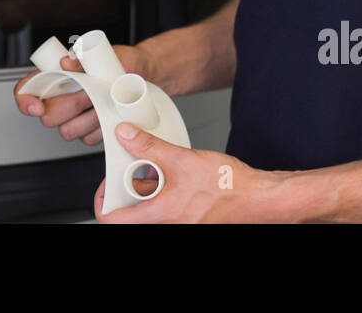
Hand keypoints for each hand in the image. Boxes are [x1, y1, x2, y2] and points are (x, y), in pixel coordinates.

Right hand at [14, 43, 150, 145]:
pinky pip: (88, 139)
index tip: (38, 107)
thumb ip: (82, 58)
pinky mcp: (89, 131)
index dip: (26, 100)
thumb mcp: (104, 53)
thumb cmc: (119, 61)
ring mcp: (74, 116)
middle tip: (89, 93)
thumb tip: (66, 62)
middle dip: (70, 107)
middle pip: (48, 116)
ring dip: (88, 118)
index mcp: (56, 75)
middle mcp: (61, 97)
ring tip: (104, 100)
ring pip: (68, 131)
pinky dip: (102, 128)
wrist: (143, 74)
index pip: (26, 89)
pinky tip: (111, 113)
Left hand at [94, 124, 281, 222]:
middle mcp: (167, 225)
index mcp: (159, 216)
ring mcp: (178, 224)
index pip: (111, 220)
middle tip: (130, 169)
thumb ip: (149, 146)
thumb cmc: (230, 187)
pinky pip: (164, 208)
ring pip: (148, 209)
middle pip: (130, 213)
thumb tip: (126, 136)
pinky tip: (172, 172)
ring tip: (155, 166)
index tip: (104, 184)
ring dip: (146, 188)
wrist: (259, 198)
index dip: (102, 200)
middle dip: (127, 189)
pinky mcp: (187, 219)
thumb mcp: (182, 159)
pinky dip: (161, 191)